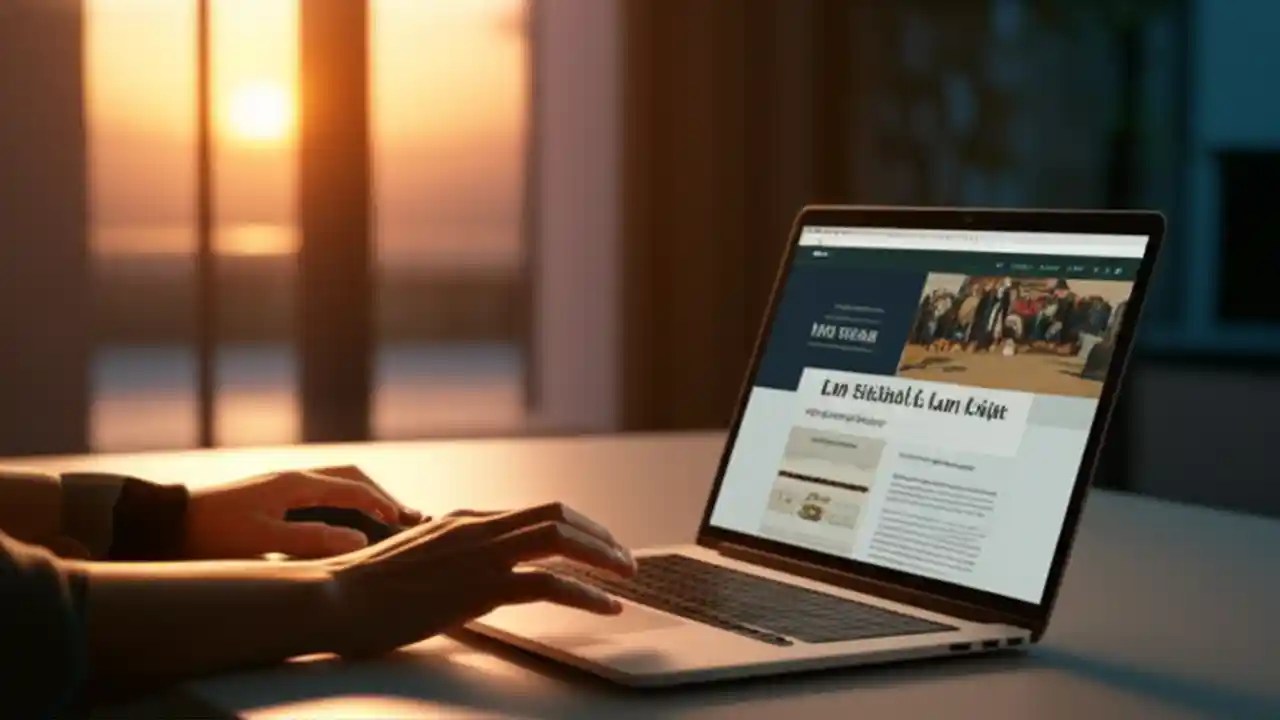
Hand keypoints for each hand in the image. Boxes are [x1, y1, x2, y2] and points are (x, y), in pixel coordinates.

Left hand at [184, 465, 423, 558]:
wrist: (166, 524)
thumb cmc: (212, 534)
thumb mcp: (262, 541)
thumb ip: (312, 540)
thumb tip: (359, 541)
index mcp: (295, 484)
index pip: (352, 488)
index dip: (381, 504)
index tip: (404, 522)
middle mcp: (292, 478)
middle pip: (349, 477)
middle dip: (380, 495)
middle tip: (405, 516)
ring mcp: (282, 485)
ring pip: (335, 482)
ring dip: (363, 497)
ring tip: (384, 517)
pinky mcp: (272, 497)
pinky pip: (320, 493)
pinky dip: (343, 503)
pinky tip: (345, 522)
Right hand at [321, 502, 635, 657]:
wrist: (333, 598)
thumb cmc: (364, 588)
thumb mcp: (417, 561)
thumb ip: (451, 559)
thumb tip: (475, 574)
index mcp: (465, 520)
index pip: (537, 511)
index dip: (577, 527)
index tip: (599, 546)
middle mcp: (478, 527)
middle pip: (558, 514)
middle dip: (599, 536)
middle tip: (625, 560)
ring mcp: (480, 553)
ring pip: (561, 538)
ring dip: (603, 557)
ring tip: (628, 578)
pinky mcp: (478, 586)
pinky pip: (548, 583)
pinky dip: (586, 592)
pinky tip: (607, 606)